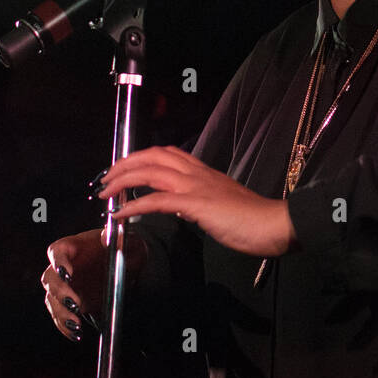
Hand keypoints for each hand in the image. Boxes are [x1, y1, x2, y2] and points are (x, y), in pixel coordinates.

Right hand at [41, 228, 145, 341]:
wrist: (129, 265)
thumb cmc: (126, 248)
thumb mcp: (130, 243)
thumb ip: (119, 238)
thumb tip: (105, 236)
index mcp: (74, 246)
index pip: (56, 251)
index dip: (57, 262)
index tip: (66, 274)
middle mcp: (65, 266)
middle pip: (50, 278)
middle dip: (59, 292)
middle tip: (74, 302)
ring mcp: (66, 285)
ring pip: (52, 299)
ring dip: (61, 313)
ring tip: (76, 324)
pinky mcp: (70, 302)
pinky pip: (60, 315)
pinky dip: (64, 326)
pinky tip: (75, 333)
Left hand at [97, 146, 297, 257]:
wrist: (273, 224)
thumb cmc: (252, 218)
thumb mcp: (221, 203)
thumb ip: (201, 201)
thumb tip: (182, 207)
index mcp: (203, 172)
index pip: (166, 153)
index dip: (140, 157)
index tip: (124, 168)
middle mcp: (196, 173)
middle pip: (152, 157)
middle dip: (124, 164)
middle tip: (105, 178)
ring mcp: (196, 187)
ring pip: (150, 172)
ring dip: (122, 180)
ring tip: (104, 193)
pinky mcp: (196, 204)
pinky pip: (157, 201)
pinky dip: (134, 206)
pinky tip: (119, 214)